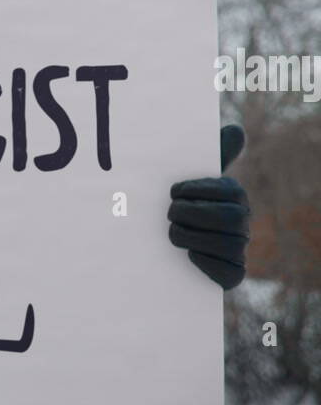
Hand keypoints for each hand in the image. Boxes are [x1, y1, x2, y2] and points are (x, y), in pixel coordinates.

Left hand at [168, 125, 249, 289]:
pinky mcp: (231, 275)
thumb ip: (209, 155)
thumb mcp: (188, 180)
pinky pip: (228, 273)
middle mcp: (242, 222)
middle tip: (170, 213)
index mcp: (234, 195)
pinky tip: (188, 255)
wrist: (162, 247)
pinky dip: (206, 263)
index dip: (197, 190)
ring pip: (227, 245)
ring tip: (172, 234)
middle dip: (193, 214)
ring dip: (193, 238)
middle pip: (228, 218)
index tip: (173, 191)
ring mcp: (238, 249)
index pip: (227, 189)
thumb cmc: (177, 206)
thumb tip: (235, 129)